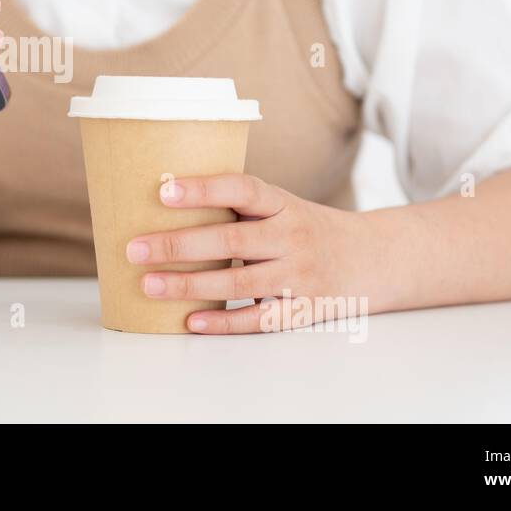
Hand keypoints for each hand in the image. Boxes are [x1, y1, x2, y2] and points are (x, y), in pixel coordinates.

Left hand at [127, 173, 384, 333]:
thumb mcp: (282, 206)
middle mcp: (293, 236)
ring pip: (239, 283)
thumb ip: (238, 207)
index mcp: (283, 204)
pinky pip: (259, 319)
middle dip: (178, 246)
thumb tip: (164, 204)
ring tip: (149, 285)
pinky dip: (224, 321)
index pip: (241, 189)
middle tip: (135, 249)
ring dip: (190, 286)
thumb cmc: (307, 227)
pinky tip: (191, 321)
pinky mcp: (305, 309)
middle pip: (231, 241)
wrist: (375, 257)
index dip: (203, 189)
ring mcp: (300, 275)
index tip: (163, 191)